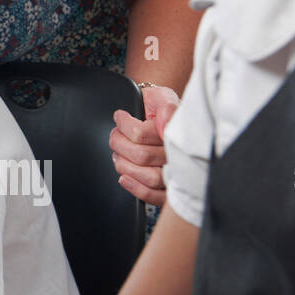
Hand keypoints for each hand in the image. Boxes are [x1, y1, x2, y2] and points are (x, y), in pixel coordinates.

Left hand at [111, 85, 179, 205]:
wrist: (161, 112)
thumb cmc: (160, 106)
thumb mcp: (163, 97)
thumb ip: (167, 108)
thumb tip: (165, 129)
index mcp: (178, 133)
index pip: (141, 135)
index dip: (124, 126)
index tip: (120, 117)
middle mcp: (180, 155)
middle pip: (141, 156)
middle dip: (119, 144)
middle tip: (115, 135)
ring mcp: (176, 173)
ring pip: (148, 177)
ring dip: (124, 165)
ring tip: (118, 154)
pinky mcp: (171, 188)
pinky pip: (157, 197)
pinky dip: (138, 190)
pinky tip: (124, 178)